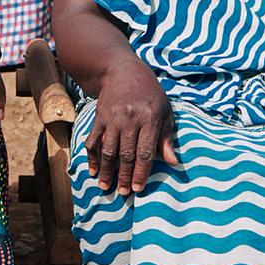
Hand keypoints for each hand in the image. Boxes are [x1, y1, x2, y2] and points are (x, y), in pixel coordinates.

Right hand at [86, 55, 178, 194]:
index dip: (142, 172)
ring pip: (108, 149)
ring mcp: (112, 117)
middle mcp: (129, 118)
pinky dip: (92, 156)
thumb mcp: (165, 111)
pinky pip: (93, 140)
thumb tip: (173, 162)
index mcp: (149, 118)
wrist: (123, 71)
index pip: (145, 151)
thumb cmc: (149, 93)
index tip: (139, 189)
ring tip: (106, 186)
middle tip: (124, 193)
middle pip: (126, 154)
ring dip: (106, 170)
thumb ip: (167, 137)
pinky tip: (93, 170)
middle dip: (124, 176)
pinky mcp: (99, 117)